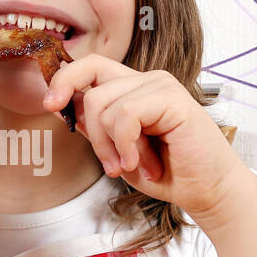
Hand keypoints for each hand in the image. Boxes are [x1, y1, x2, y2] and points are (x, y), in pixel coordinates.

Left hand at [42, 54, 243, 219]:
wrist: (206, 191)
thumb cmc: (168, 173)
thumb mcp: (119, 151)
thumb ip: (96, 128)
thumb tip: (69, 109)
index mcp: (133, 88)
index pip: (90, 66)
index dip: (65, 79)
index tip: (50, 105)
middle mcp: (146, 80)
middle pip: (92, 88)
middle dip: (92, 134)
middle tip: (112, 166)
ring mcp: (160, 85)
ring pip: (104, 105)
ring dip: (112, 146)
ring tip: (133, 166)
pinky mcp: (172, 98)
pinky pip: (126, 115)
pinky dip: (127, 145)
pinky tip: (142, 163)